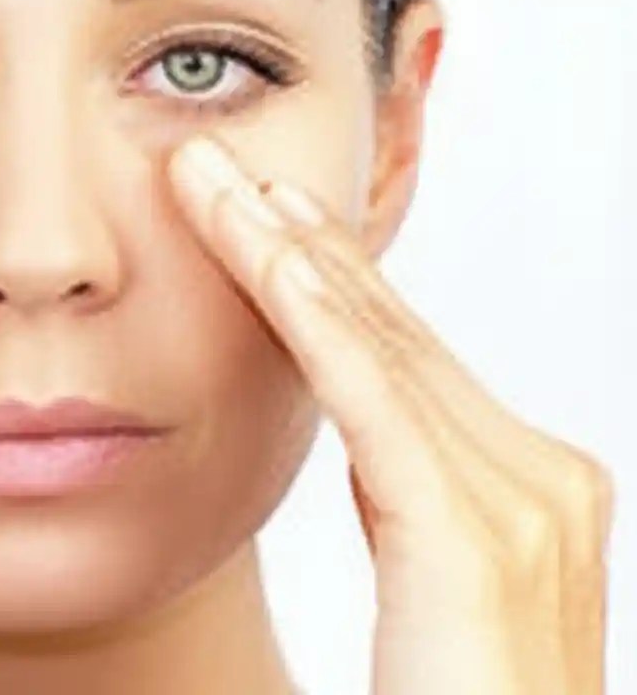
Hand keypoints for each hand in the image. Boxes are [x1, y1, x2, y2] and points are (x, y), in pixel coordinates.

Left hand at [168, 137, 613, 694]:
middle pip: (389, 331)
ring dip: (284, 253)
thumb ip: (408, 507)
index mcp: (521, 485)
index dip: (325, 274)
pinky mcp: (476, 539)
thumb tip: (365, 453)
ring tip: (213, 183)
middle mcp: (537, 476)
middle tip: (216, 166)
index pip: (402, 354)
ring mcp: (521, 501)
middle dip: (296, 238)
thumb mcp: (426, 586)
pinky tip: (269, 258)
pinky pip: (377, 405)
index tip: (259, 210)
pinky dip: (318, 324)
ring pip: (376, 347)